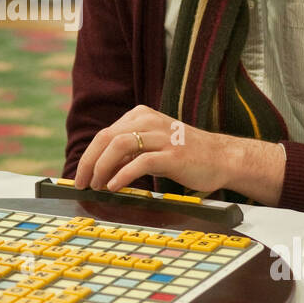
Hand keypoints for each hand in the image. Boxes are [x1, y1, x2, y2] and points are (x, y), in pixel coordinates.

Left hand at [73, 105, 285, 204]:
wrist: (222, 158)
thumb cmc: (185, 155)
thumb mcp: (152, 148)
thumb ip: (128, 154)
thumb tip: (98, 170)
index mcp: (141, 115)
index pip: (105, 134)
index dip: (89, 156)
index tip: (80, 176)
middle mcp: (149, 121)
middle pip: (106, 138)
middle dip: (89, 163)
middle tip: (82, 183)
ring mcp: (162, 136)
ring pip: (119, 146)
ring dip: (102, 168)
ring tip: (97, 186)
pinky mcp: (172, 154)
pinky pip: (140, 162)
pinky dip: (122, 175)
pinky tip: (115, 187)